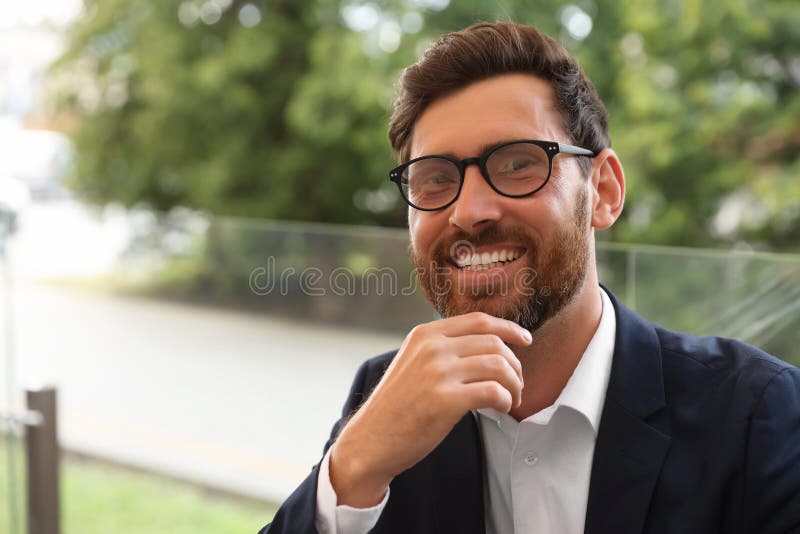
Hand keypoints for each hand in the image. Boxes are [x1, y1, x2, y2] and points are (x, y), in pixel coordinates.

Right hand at [329, 312, 531, 506]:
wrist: (371, 440)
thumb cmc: (397, 406)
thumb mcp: (413, 363)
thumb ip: (442, 349)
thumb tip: (488, 344)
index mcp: (424, 334)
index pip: (479, 320)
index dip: (509, 328)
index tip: (525, 340)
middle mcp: (431, 348)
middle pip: (494, 343)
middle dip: (515, 364)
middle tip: (517, 383)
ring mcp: (437, 372)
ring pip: (498, 366)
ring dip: (514, 384)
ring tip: (511, 399)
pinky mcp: (445, 400)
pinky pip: (493, 391)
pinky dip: (505, 400)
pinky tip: (501, 409)